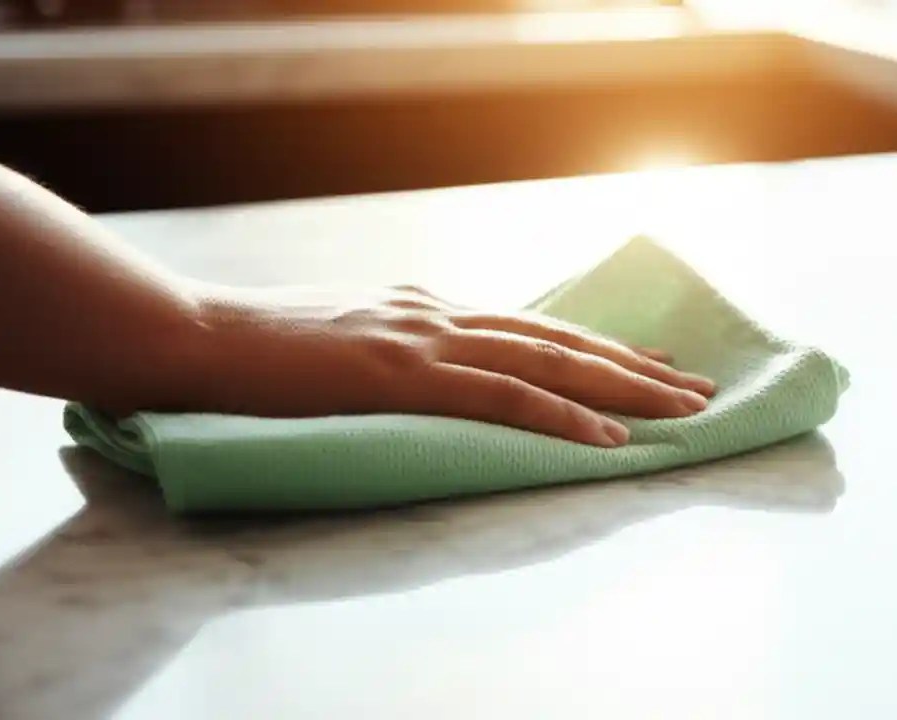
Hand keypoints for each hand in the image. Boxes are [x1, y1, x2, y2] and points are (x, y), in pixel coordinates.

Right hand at [176, 284, 714, 446]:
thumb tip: (438, 371)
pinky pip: (503, 396)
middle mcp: (442, 313)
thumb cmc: (264, 348)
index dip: (598, 347)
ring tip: (680, 409)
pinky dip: (562, 414)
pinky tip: (608, 435)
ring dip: (623, 387)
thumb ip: (401, 350)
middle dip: (636, 366)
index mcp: (430, 308)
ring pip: (549, 361)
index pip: (534, 327)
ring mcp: (427, 339)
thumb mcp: (349, 340)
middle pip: (560, 339)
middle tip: (696, 386)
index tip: (650, 362)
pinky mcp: (405, 373)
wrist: (200, 337)